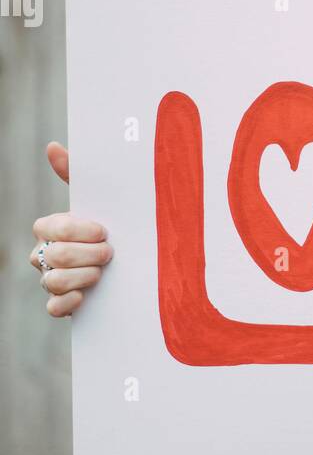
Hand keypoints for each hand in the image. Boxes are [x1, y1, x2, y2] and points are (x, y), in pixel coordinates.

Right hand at [29, 142, 113, 316]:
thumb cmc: (107, 227)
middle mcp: (43, 254)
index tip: (104, 230)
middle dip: (87, 255)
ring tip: (102, 273)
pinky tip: (86, 295)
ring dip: (83, 277)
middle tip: (110, 253)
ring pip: (52, 282)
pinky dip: (69, 303)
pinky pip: (53, 308)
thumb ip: (75, 174)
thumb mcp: (96, 201)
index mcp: (49, 228)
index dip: (80, 231)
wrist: (127, 261)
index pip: (54, 228)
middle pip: (55, 256)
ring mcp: (49, 279)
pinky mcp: (60, 303)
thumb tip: (52, 146)